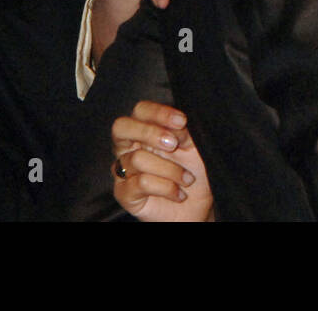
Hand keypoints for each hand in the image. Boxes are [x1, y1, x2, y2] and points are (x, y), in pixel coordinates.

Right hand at [112, 101, 212, 221]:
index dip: (159, 113)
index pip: (141, 110)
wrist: (196, 206)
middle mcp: (129, 148)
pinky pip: (141, 183)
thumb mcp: (194, 147)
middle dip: (150, 132)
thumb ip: (183, 132)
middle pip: (121, 127)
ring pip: (137, 158)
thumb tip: (177, 125)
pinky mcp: (124, 193)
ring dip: (170, 169)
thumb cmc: (193, 172)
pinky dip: (166, 187)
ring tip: (187, 179)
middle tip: (173, 144)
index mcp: (146, 131)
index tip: (182, 121)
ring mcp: (124, 170)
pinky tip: (178, 193)